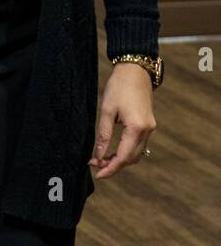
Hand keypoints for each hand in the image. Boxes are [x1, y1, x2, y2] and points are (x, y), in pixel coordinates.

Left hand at [89, 63, 156, 178]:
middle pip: (131, 158)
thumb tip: (98, 156)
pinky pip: (138, 144)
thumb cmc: (118, 86)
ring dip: (120, 159)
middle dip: (114, 165)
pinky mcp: (148, 124)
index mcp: (136, 128)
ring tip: (101, 158)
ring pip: (136, 153)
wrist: (135, 70)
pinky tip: (113, 149)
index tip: (97, 174)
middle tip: (95, 165)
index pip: (123, 157)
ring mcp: (150, 128)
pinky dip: (126, 150)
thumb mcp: (106, 110)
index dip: (110, 168)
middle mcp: (147, 130)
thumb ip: (103, 135)